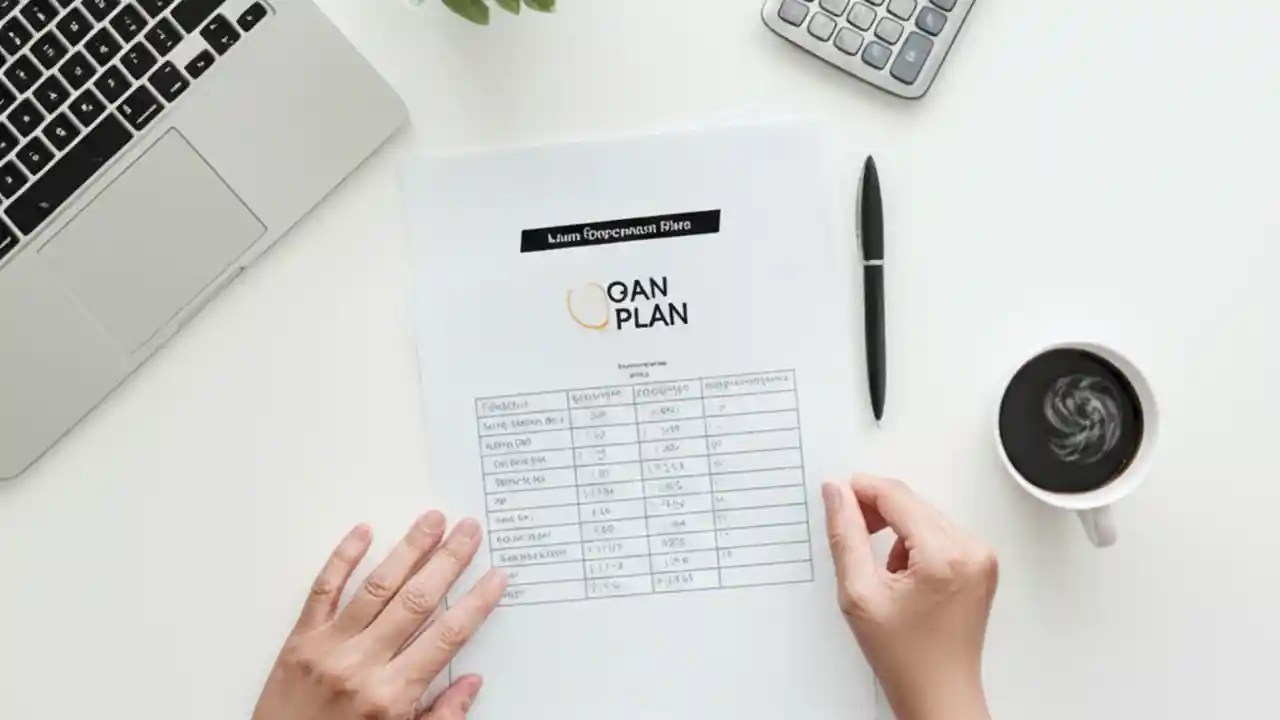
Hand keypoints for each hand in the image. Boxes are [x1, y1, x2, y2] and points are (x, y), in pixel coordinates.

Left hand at [253, 512, 507, 719]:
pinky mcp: (298, 641)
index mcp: (391, 697)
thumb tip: (471, 682)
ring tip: (431, 521)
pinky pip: (322, 591)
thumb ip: (442, 717)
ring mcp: (327, 649)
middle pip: (417, 601)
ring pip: (376, 587)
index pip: (447, 637)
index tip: (496, 577)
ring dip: (408, 549)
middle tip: (469, 531)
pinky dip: (343, 558)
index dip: (476, 603)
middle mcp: (361, 666)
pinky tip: (363, 533)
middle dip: (448, 561)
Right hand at [822, 475, 997, 719]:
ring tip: (882, 571)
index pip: (897, 497)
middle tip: (850, 530)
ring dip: (897, 530)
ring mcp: (981, 557)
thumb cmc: (904, 656)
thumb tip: (838, 495)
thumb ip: (846, 535)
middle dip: (878, 511)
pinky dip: (917, 544)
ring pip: (926, 516)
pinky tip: (904, 576)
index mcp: (944, 555)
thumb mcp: (859, 593)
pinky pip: (941, 534)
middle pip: (914, 503)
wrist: (939, 693)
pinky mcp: (981, 564)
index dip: (862, 489)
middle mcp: (971, 550)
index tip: (838, 494)